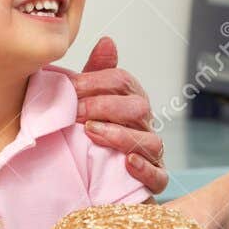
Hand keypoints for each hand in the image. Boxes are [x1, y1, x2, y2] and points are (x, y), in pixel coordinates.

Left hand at [67, 36, 167, 193]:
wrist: (91, 187)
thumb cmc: (90, 140)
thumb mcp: (86, 105)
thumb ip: (95, 75)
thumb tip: (107, 41)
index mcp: (129, 101)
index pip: (122, 81)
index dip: (96, 81)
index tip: (69, 87)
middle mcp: (144, 125)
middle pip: (138, 107)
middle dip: (105, 107)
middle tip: (75, 112)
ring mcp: (151, 154)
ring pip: (150, 140)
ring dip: (121, 135)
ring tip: (93, 133)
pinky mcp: (154, 181)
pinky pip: (159, 175)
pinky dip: (145, 169)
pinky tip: (127, 163)